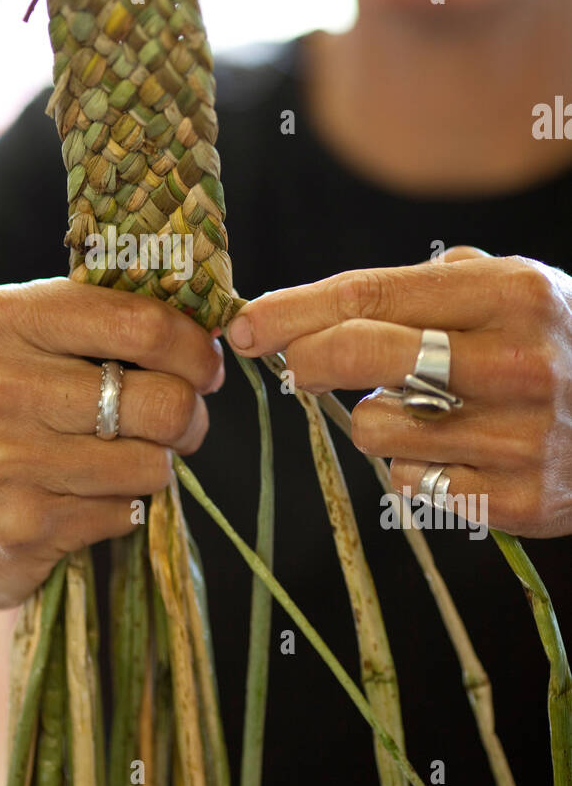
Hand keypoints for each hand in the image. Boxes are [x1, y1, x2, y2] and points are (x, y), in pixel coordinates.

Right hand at [0, 278, 224, 608]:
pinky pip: (125, 513)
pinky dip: (124, 508)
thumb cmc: (8, 407)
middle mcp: (0, 385)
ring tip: (129, 460)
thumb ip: (109, 320)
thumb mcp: (32, 339)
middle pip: (162, 401)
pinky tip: (88, 497)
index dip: (195, 349)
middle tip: (179, 422)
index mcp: (7, 319)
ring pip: (151, 464)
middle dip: (189, 416)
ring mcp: (7, 461)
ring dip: (157, 466)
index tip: (204, 367)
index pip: (142, 324)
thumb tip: (215, 322)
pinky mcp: (21, 527)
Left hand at [226, 247, 571, 537]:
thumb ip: (434, 282)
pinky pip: (416, 485)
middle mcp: (519, 363)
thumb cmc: (563, 343)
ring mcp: (523, 438)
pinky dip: (417, 469)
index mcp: (512, 294)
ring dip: (376, 420)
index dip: (295, 310)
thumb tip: (324, 309)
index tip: (245, 324)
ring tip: (421, 411)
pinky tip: (455, 454)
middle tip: (288, 366)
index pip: (372, 295)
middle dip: (306, 358)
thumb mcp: (521, 287)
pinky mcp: (524, 503)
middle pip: (367, 356)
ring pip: (379, 431)